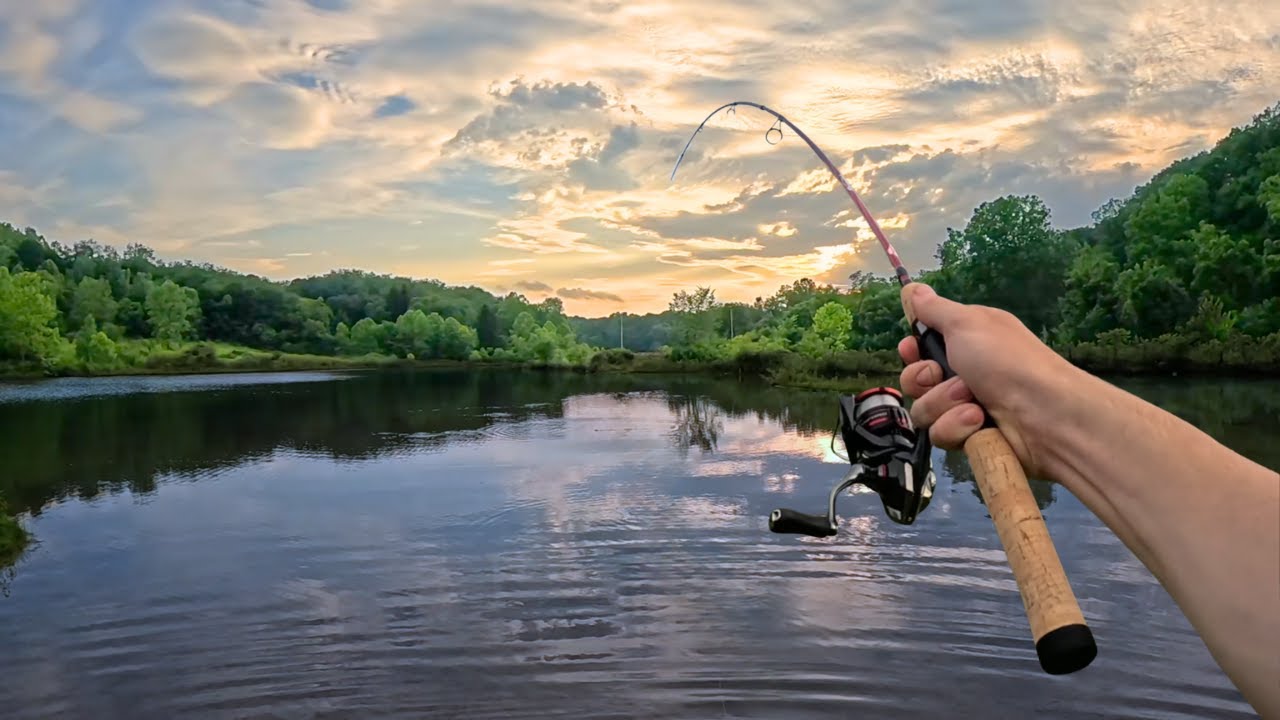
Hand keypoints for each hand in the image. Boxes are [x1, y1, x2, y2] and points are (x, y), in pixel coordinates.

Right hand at [896, 283, 1077, 478]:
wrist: (1044, 411)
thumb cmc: (1005, 359)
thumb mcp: (966, 323)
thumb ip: (934, 308)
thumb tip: (912, 286)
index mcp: (966, 341)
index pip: (922, 347)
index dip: (912, 350)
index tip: (912, 350)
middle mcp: (964, 372)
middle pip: (916, 380)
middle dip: (924, 379)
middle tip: (941, 375)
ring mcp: (966, 406)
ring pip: (925, 410)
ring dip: (944, 404)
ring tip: (973, 402)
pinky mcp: (970, 435)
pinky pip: (942, 433)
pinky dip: (958, 427)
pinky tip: (979, 422)